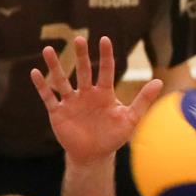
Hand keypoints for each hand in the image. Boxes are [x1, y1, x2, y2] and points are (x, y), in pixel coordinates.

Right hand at [31, 35, 161, 163]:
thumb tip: (159, 81)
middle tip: (79, 39)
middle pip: (82, 71)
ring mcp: (71, 102)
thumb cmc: (113, 137)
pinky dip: (42, 86)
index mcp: (103, 93)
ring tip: (48, 51)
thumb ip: (143, 101)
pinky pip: (49, 97)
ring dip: (55, 66)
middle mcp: (86, 93)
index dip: (105, 56)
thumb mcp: (130, 119)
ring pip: (62, 80)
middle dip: (81, 56)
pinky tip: (35, 73)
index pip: (105, 70)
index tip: (105, 40)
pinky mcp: (58, 112)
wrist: (94, 156)